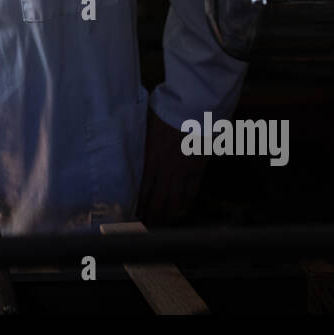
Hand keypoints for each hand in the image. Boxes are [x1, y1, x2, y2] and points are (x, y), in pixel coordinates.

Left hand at [137, 109, 206, 226]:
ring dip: (168, 213)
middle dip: (152, 215)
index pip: (143, 188)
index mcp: (151, 157)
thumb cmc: (169, 108)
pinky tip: (182, 208)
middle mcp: (166, 168)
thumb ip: (143, 138)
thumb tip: (133, 142)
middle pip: (158, 198)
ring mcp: (184, 169)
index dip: (140, 204)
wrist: (196, 106)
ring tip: (163, 224)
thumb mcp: (148, 122)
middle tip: (148, 228)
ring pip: (174, 198)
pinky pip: (192, 189)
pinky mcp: (199, 167)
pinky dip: (186, 200)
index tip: (135, 215)